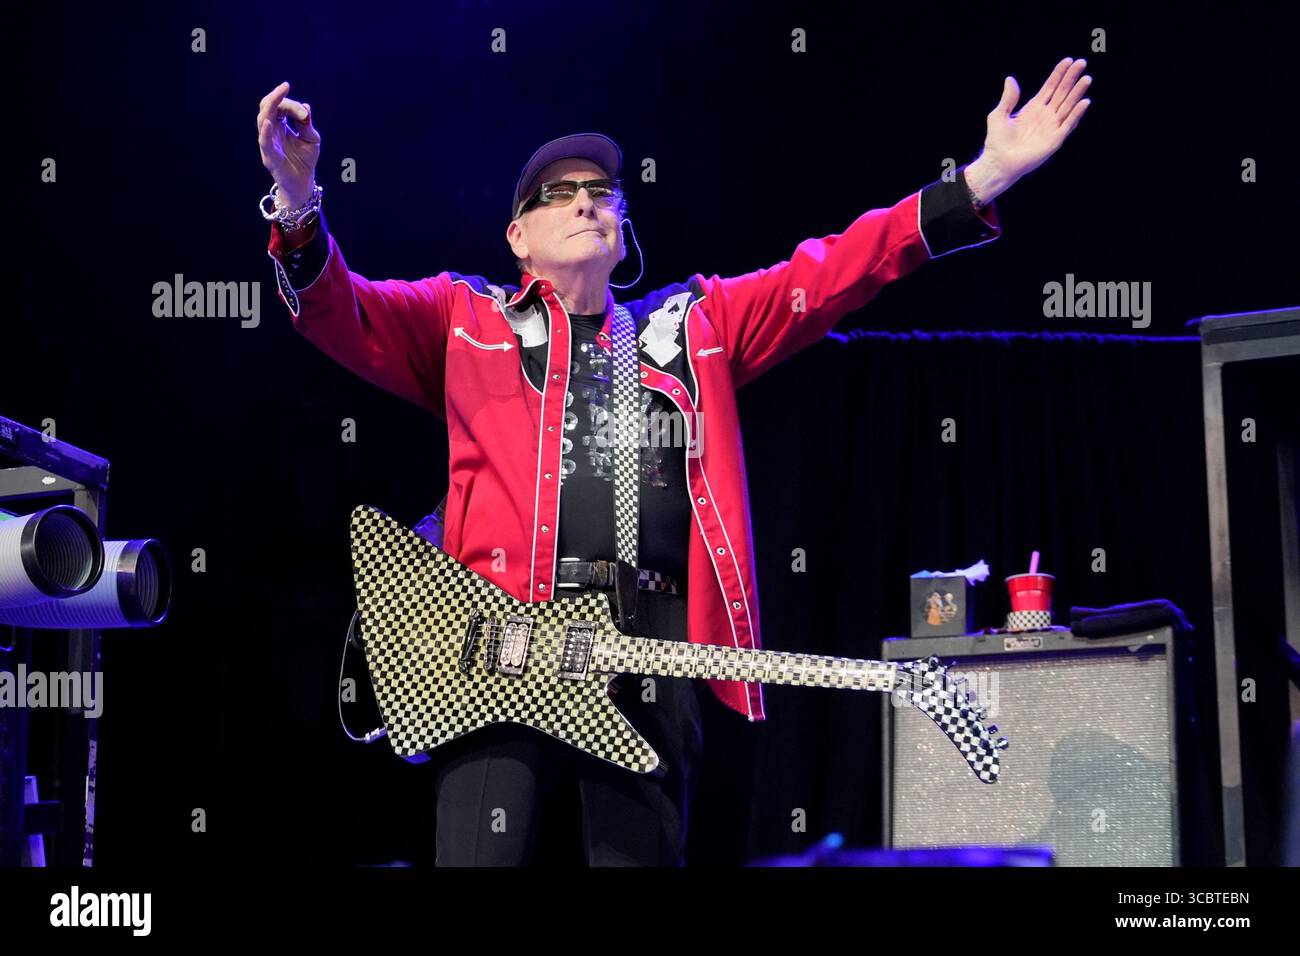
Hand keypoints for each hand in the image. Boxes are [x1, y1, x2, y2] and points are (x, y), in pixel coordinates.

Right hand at [257, 81, 320, 208]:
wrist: (303, 183)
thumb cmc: (305, 160)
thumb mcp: (311, 139)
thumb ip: (306, 124)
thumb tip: (305, 107)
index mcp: (279, 125)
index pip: (279, 107)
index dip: (291, 105)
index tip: (305, 113)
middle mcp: (270, 132)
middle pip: (266, 108)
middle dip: (275, 97)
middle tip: (285, 87)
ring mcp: (268, 144)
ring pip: (262, 121)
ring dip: (270, 108)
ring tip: (277, 97)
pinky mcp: (270, 157)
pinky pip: (264, 142)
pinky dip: (266, 131)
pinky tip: (269, 122)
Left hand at [966, 57, 1091, 202]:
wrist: (998, 162)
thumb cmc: (996, 142)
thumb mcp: (998, 115)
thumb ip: (1008, 98)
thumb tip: (1010, 79)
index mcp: (1033, 108)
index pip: (1050, 87)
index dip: (1059, 74)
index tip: (1068, 60)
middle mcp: (1045, 116)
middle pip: (1062, 93)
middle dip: (1072, 78)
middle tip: (1082, 62)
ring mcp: (1051, 127)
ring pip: (1068, 106)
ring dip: (1077, 93)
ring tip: (1086, 78)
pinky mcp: (1054, 140)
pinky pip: (1068, 125)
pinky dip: (1076, 114)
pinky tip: (1084, 102)